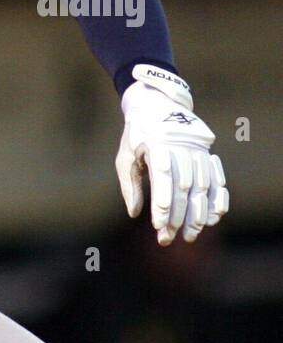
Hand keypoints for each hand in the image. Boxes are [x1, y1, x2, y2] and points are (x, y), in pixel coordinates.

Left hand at [115, 65, 227, 245]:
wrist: (157, 105)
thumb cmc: (136, 135)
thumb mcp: (125, 156)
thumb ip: (130, 185)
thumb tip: (135, 214)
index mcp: (157, 144)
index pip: (162, 178)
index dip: (163, 203)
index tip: (159, 225)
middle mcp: (181, 147)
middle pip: (183, 187)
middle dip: (177, 216)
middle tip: (169, 238)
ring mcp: (197, 150)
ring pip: (202, 186)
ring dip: (197, 213)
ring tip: (189, 235)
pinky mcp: (208, 154)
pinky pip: (217, 180)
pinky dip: (217, 200)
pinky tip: (212, 219)